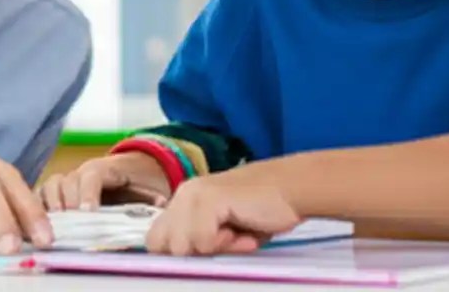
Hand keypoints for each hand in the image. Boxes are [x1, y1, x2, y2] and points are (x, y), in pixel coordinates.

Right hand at [38, 152, 170, 210]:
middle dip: (68, 202)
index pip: (92, 175)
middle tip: (69, 222)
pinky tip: (42, 223)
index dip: (88, 193)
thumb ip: (149, 194)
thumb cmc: (134, 181)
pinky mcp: (56, 191)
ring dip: (51, 204)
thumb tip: (161, 202)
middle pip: (67, 181)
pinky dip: (40, 207)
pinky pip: (41, 195)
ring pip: (51, 185)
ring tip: (54, 225)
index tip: (88, 212)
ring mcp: (67, 180)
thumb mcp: (145, 186)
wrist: (126, 169)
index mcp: (104, 168)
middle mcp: (81, 171)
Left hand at [144, 172, 301, 255]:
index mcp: (183, 199)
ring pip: (180, 246)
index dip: (180, 253)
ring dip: (212, 248)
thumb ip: (197, 239)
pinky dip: (226, 243)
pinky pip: (202, 241)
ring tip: (236, 233)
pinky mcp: (209, 199)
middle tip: (223, 240)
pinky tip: (243, 229)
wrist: (292, 190)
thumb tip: (179, 259)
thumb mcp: (223, 229)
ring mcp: (194, 194)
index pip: (156, 239)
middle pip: (161, 244)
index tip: (209, 249)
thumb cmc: (263, 211)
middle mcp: (184, 193)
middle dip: (191, 253)